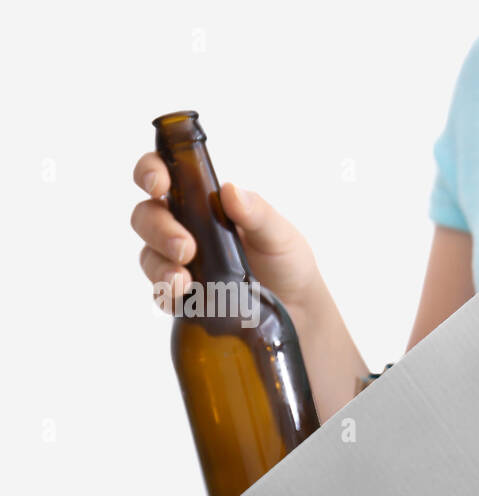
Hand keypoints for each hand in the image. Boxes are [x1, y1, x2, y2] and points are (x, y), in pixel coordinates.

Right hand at [131, 152, 321, 312]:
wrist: (299, 309)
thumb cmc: (287, 262)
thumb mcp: (280, 234)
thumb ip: (258, 213)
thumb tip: (230, 191)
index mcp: (204, 203)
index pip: (164, 176)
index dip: (151, 172)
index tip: (159, 184)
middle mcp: (186, 229)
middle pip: (146, 217)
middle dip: (158, 229)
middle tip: (186, 248)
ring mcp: (181, 263)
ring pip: (149, 256)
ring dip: (159, 266)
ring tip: (183, 280)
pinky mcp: (185, 297)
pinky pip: (161, 294)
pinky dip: (166, 294)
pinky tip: (182, 296)